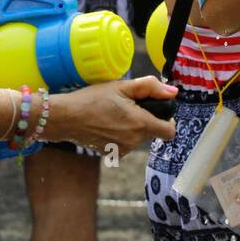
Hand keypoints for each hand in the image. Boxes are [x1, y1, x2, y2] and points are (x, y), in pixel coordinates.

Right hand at [47, 77, 176, 156]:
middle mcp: (134, 141)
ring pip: (137, 138)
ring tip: (113, 114)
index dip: (168, 120)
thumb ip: (150, 87)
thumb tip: (173, 92)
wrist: (66, 117)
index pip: (170, 131)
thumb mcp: (121, 86)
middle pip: (151, 131)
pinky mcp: (111, 154)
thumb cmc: (92, 99)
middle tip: (126, 106)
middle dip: (144, 119)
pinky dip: (120, 135)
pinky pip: (124, 144)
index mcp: (140, 124)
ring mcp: (122, 150)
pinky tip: (105, 125)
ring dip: (131, 127)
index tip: (158, 111)